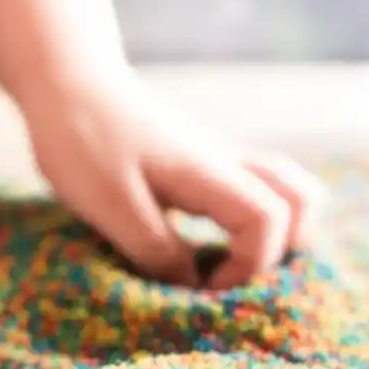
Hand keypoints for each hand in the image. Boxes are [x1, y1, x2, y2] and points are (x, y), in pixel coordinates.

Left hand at [19, 72, 325, 289]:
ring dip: (274, 232)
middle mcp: (225, 164)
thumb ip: (155, 249)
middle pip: (302, 198)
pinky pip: (247, 192)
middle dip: (285, 248)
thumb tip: (191, 285)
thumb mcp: (110, 205)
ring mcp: (215, 161)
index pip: (269, 220)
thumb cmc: (83, 139)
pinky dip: (245, 223)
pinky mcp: (196, 164)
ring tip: (230, 266)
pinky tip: (201, 245)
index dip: (249, 265)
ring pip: (281, 191)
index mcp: (208, 173)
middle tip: (234, 276)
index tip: (205, 287)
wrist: (66, 82)